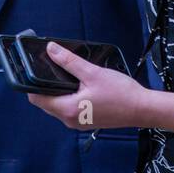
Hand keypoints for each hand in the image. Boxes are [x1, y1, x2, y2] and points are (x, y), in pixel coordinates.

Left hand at [27, 41, 150, 129]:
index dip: (31, 84)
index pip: (36, 98)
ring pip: (57, 105)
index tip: (32, 69)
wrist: (142, 109)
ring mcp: (77, 123)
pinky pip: (69, 109)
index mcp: (67, 109)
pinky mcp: (86, 121)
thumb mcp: (93, 73)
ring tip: (65, 74)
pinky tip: (78, 85)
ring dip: (57, 92)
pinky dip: (67, 97)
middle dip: (44, 86)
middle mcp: (69, 120)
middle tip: (50, 67)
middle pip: (45, 102)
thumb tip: (51, 50)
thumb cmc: (121, 94)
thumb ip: (69, 61)